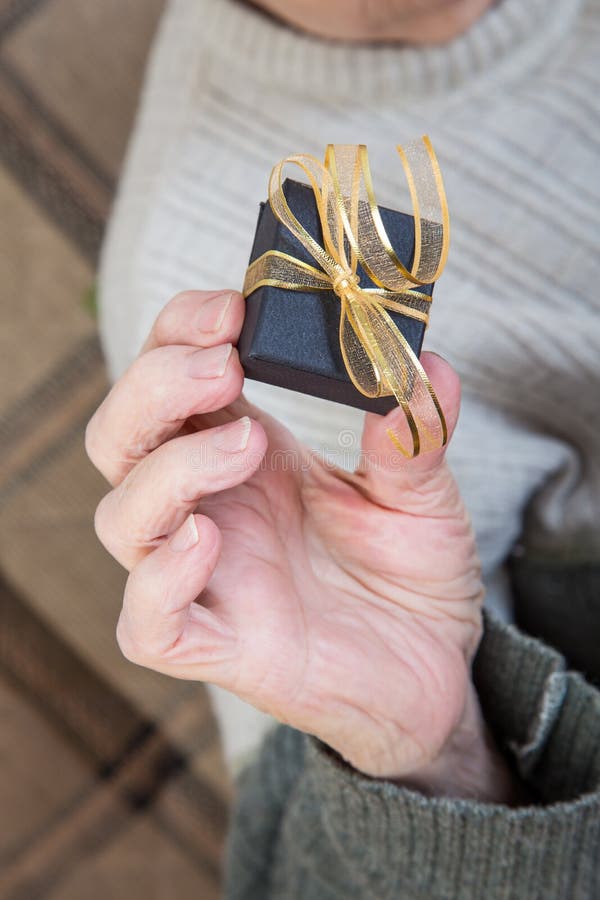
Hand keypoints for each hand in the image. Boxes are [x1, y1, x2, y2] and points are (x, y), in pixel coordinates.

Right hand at [87, 289, 501, 790]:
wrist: (431, 673)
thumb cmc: (411, 578)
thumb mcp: (425, 496)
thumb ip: (415, 437)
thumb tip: (425, 366)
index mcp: (244, 453)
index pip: (171, 375)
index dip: (179, 333)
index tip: (232, 309)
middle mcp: (211, 507)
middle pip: (122, 436)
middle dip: (153, 386)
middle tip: (222, 362)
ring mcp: (206, 576)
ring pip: (121, 518)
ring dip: (168, 469)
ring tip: (246, 443)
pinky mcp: (215, 646)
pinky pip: (146, 624)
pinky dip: (161, 579)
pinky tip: (208, 541)